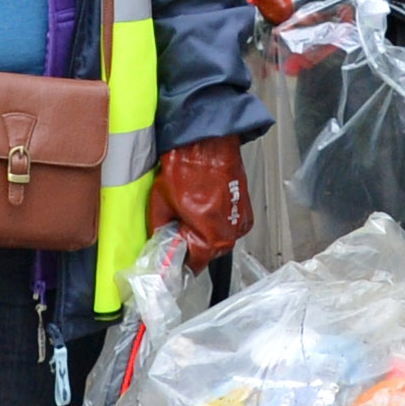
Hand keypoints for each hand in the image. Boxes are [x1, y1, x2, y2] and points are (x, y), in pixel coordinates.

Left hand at [154, 138, 252, 262]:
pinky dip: (215, 220)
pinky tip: (204, 203)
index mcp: (211, 237)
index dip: (178, 260)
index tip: (170, 255)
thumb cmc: (186, 165)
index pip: (193, 265)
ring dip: (203, 232)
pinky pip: (227, 225)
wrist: (207, 140)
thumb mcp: (160, 203)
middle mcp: (230, 233)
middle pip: (207, 253)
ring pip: (217, 239)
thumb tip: (159, 244)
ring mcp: (240, 221)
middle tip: (177, 225)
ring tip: (191, 209)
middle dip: (191, 243)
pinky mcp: (245, 209)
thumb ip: (159, 232)